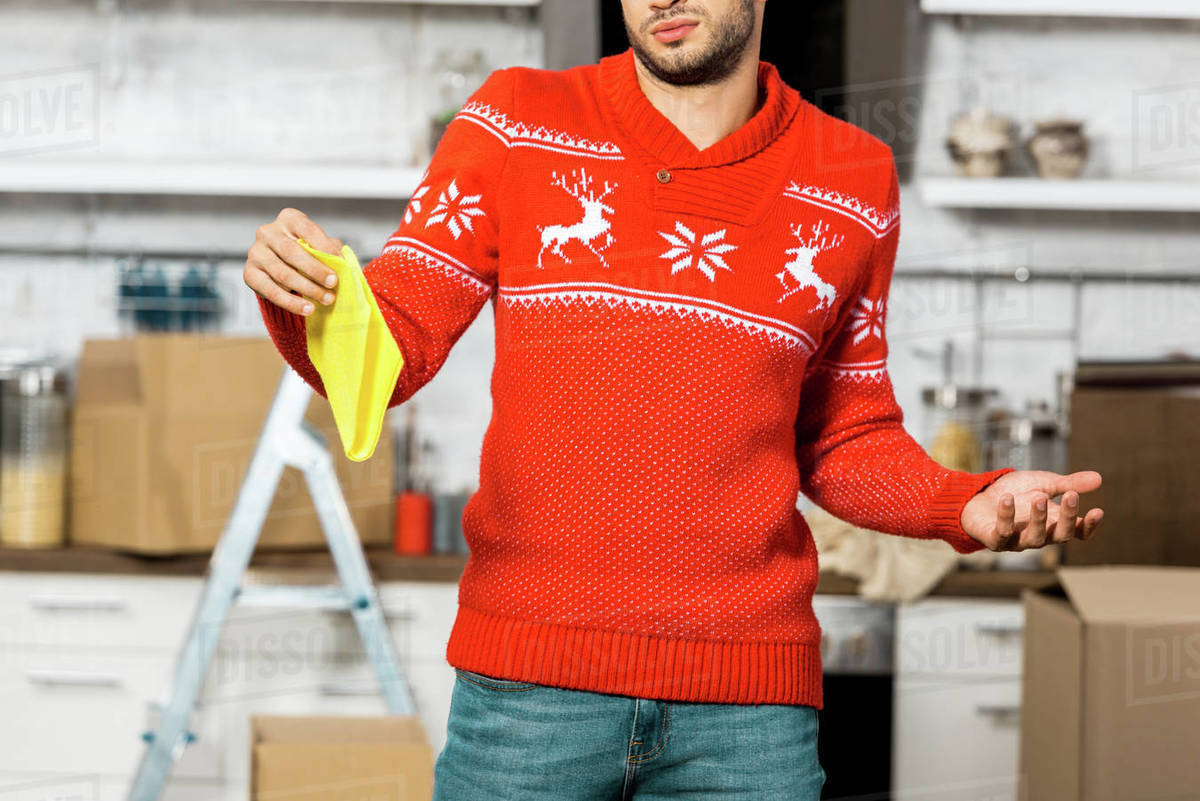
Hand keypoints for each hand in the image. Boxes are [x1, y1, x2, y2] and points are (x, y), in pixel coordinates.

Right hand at [243, 208, 343, 316]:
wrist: (283, 269)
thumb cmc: (305, 253)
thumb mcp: (320, 246)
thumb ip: (330, 250)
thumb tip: (341, 262)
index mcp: (288, 219)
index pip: (307, 229)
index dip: (324, 246)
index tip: (340, 262)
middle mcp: (268, 232)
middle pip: (291, 252)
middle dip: (315, 270)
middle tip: (333, 283)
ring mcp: (256, 253)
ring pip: (282, 273)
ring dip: (307, 289)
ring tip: (325, 299)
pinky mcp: (250, 274)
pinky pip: (271, 291)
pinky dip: (291, 302)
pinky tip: (307, 308)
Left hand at [960, 469, 1103, 550]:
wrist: (979, 495)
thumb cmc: (1015, 491)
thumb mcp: (1044, 483)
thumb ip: (1068, 484)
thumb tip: (1099, 478)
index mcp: (1054, 523)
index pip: (1077, 531)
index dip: (1088, 525)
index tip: (1098, 511)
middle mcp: (1039, 535)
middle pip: (1059, 535)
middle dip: (1066, 517)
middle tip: (1070, 496)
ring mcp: (1017, 540)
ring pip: (1034, 538)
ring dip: (1039, 518)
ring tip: (1040, 497)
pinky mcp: (995, 540)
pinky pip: (1002, 533)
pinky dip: (1006, 517)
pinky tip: (1007, 499)